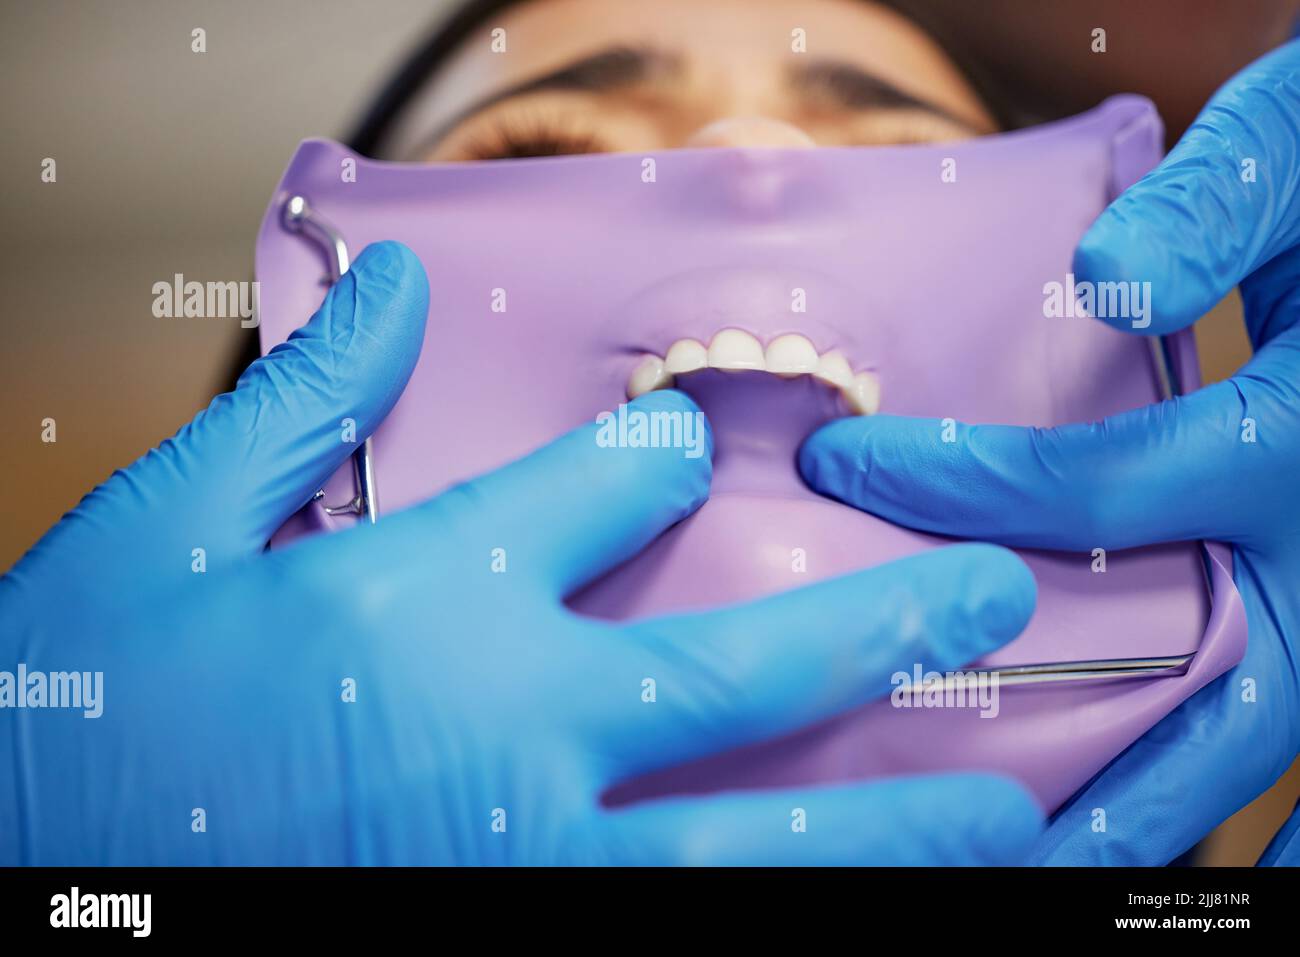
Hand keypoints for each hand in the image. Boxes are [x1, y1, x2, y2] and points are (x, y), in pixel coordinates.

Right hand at [0, 241, 1042, 864]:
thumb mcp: (160, 534)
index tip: (684, 451)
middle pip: (735, 667)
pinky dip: (777, 912)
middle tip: (988, 602)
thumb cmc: (78, 719)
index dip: (650, 459)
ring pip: (755, 843)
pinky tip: (850, 908)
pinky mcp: (517, 946)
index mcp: (423, 600)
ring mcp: (528, 861)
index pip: (593, 493)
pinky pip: (685, 929)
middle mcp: (506, 730)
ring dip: (887, 822)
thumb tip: (391, 284)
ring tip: (1000, 816)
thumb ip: (301, 407)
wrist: (16, 879)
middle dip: (876, 628)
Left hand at [799, 40, 1299, 864]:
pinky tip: (1207, 865)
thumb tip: (1110, 272)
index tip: (838, 470)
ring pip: (1267, 733)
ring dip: (1169, 820)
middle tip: (993, 841)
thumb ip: (1222, 207)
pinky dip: (1268, 808)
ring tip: (1055, 879)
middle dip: (1108, 775)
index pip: (1106, 487)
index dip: (964, 487)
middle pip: (1222, 692)